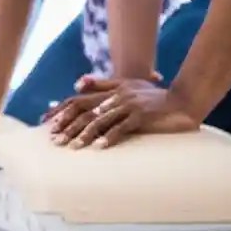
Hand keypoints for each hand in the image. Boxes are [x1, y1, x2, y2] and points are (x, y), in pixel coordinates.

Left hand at [43, 75, 198, 148]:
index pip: (79, 100)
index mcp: (111, 89)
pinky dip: (109, 138)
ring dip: (85, 134)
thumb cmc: (155, 97)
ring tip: (72, 146)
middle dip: (68, 125)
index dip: (61, 110)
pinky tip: (99, 147)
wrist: (183, 102)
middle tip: (55, 139)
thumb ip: (104, 84)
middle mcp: (116, 96)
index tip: (47, 123)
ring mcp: (129, 105)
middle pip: (85, 111)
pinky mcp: (141, 116)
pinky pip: (122, 128)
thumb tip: (77, 83)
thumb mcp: (129, 85)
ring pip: (101, 121)